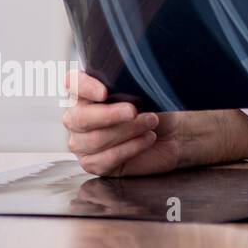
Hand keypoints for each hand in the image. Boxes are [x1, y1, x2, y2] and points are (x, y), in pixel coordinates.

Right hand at [62, 70, 180, 176]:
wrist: (174, 133)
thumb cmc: (156, 109)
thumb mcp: (145, 92)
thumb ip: (128, 87)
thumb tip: (124, 87)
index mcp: (88, 93)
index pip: (73, 83)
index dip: (84, 87)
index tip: (104, 92)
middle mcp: (80, 118)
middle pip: (78, 118)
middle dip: (109, 115)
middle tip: (133, 111)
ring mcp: (83, 143)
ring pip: (95, 140)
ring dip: (128, 130)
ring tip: (150, 122)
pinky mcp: (95, 163)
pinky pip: (105, 159)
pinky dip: (131, 147)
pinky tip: (147, 138)